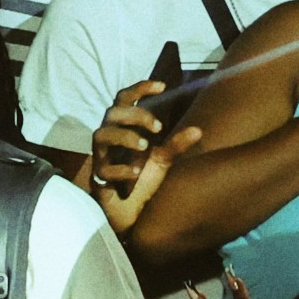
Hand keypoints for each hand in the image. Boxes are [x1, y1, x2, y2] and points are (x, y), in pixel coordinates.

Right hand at [82, 75, 202, 235]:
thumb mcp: (163, 159)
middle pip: (113, 113)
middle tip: (158, 128)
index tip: (162, 86)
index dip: (140, 88)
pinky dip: (120, 169)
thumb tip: (199, 130)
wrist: (134, 211)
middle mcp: (109, 137)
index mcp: (123, 127)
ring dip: (124, 137)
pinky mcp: (99, 178)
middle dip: (135, 116)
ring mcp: (101, 157)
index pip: (124, 99)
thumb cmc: (144, 179)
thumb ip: (176, 145)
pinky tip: (135, 173)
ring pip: (101, 135)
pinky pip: (104, 169)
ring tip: (144, 147)